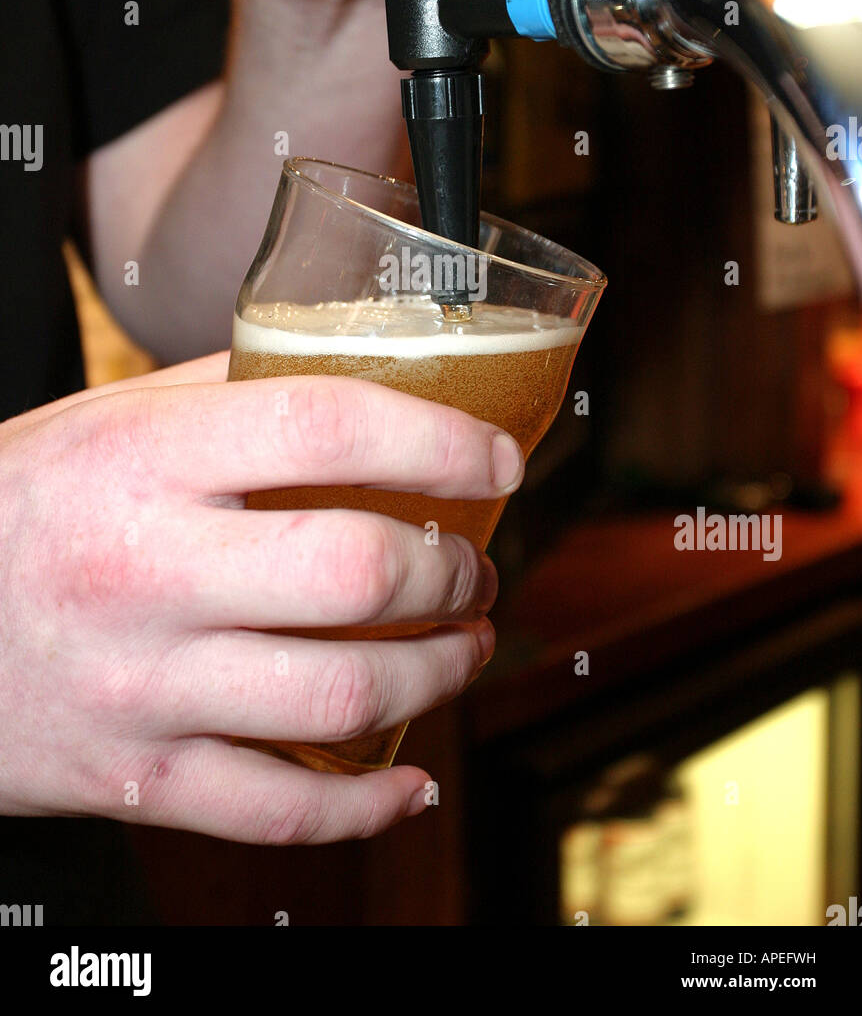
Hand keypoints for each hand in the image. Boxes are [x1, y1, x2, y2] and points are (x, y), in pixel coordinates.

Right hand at [0, 354, 518, 842]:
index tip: (495, 457)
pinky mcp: (136, 778)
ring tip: (462, 645)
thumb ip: (228, 394)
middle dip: (453, 570)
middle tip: (472, 562)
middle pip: (357, 572)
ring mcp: (143, 686)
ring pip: (343, 697)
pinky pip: (280, 811)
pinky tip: (408, 780)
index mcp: (143, 460)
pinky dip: (369, 805)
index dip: (438, 441)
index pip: (326, 427)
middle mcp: (146, 571)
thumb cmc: (20, 508)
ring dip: (440, 673)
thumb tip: (354, 368)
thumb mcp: (106, 422)